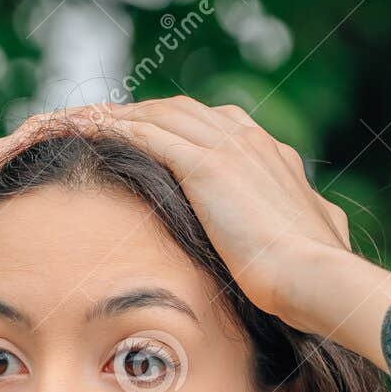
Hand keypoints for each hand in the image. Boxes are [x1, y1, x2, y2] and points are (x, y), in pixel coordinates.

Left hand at [68, 97, 390, 369]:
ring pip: (156, 115)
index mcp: (270, 155)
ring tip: (74, 125)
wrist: (316, 279)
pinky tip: (78, 132)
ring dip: (114, 117)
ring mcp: (227, 147)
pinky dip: (109, 128)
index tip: (144, 142)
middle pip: (177, 111)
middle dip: (136, 116)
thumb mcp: (306, 246)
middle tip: (97, 127)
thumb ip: (291, 236)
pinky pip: (143, 133)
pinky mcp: (206, 164)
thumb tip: (296, 254)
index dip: (172, 130)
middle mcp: (248, 139)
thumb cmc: (310, 281)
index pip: (211, 124)